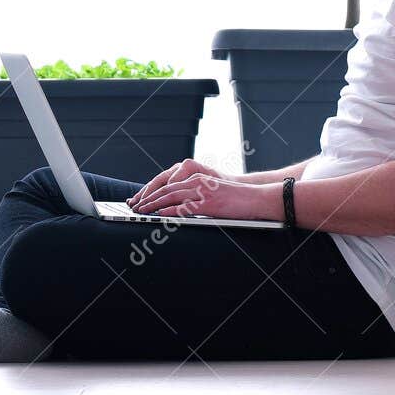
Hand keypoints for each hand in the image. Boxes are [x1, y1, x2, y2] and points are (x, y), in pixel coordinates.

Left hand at [131, 175, 273, 220]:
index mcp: (198, 179)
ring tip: (142, 211)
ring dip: (154, 204)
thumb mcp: (214, 193)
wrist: (258, 199)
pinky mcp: (209, 204)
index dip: (153, 192)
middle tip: (136, 206)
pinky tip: (161, 215)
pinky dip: (170, 211)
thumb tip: (181, 209)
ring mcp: (203, 193)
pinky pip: (185, 207)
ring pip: (172, 196)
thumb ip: (197, 197)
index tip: (141, 200)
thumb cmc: (238, 200)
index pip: (169, 184)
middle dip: (149, 198)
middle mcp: (198, 183)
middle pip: (166, 189)